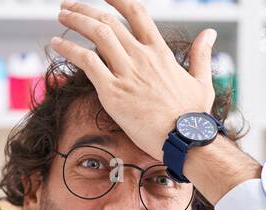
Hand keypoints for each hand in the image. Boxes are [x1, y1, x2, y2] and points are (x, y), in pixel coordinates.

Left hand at [51, 0, 215, 163]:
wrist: (184, 140)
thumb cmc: (193, 118)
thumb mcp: (203, 81)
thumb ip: (202, 54)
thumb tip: (209, 33)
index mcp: (160, 52)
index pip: (137, 13)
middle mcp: (142, 56)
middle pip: (109, 20)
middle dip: (86, 8)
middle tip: (69, 5)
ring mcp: (127, 72)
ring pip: (96, 33)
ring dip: (75, 20)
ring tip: (61, 16)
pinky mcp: (113, 92)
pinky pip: (86, 62)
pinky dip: (69, 49)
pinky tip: (56, 44)